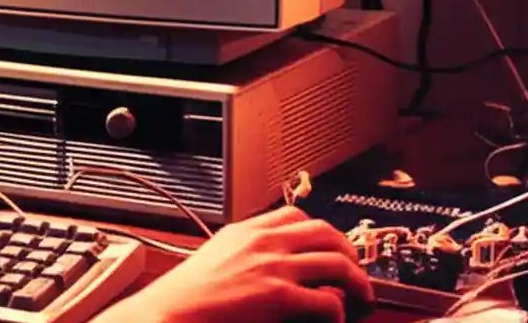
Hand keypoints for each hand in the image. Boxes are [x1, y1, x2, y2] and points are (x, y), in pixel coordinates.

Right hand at [93, 206, 373, 322]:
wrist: (166, 316)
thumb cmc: (184, 299)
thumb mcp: (213, 260)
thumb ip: (242, 254)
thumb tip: (268, 265)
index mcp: (245, 231)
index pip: (296, 215)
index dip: (322, 233)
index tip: (331, 249)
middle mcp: (262, 242)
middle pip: (326, 233)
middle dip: (350, 254)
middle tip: (356, 276)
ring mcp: (272, 267)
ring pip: (338, 264)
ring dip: (358, 284)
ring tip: (361, 301)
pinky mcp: (278, 297)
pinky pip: (328, 301)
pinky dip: (339, 312)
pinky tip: (332, 320)